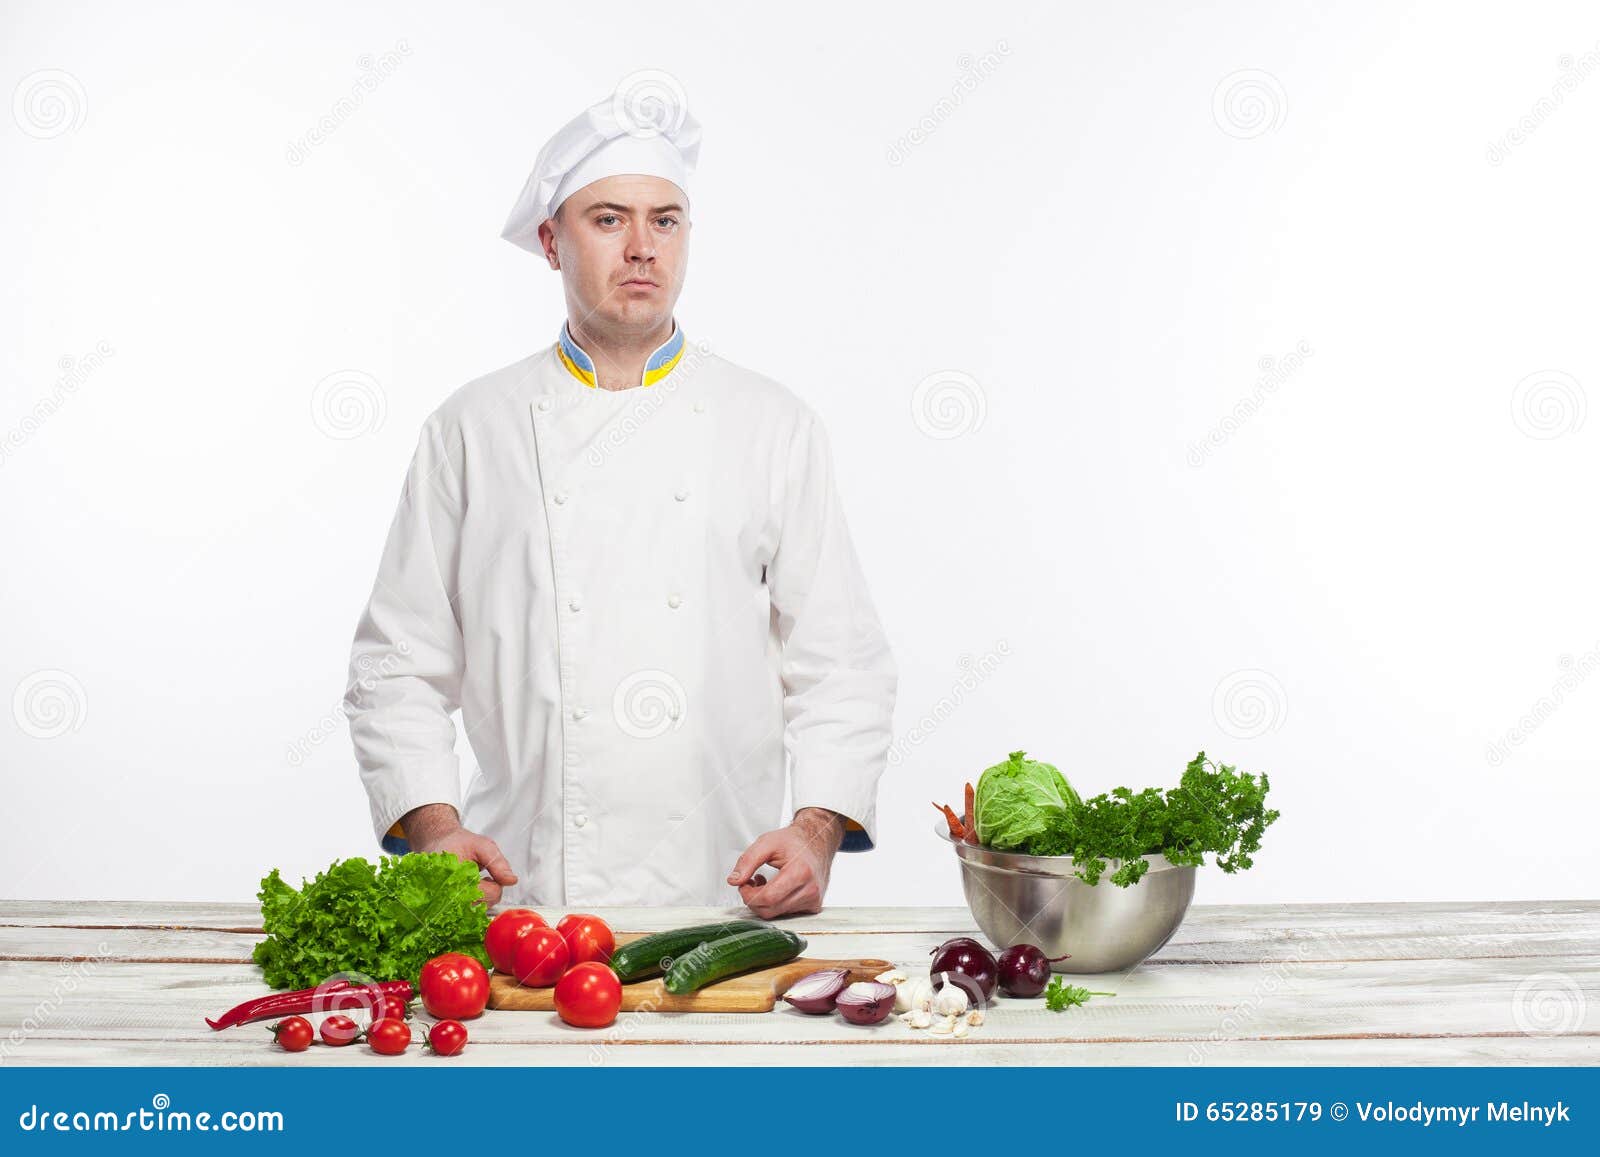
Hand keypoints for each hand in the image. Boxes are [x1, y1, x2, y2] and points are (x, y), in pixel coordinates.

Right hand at [399, 803, 518, 906]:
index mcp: (455, 877)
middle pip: (480, 907)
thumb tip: (511, 880)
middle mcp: (445, 894)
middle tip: (480, 878)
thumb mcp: (483, 846)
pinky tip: (466, 894)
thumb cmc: (457, 843)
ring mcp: (441, 904)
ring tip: (471, 884)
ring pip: (472, 914)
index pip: (486, 894)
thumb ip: (498, 863)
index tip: (490, 876)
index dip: (495, 885)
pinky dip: (469, 906)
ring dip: (478, 900)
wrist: (436, 843)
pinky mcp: (440, 910)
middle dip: (487, 894)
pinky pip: (462, 917)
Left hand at [726, 807, 845, 917]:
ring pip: (776, 914)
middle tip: (750, 883)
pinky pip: (786, 914)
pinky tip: (776, 890)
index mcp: (801, 872)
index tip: (744, 884)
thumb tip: (734, 881)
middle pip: (770, 910)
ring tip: (764, 883)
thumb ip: (747, 861)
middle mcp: (810, 890)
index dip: (749, 894)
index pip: (768, 898)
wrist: (817, 842)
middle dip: (753, 899)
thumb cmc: (793, 842)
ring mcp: (813, 900)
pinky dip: (775, 905)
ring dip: (764, 902)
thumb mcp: (766, 843)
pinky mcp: (813, 906)